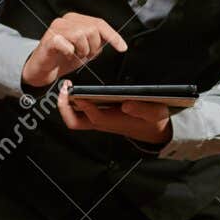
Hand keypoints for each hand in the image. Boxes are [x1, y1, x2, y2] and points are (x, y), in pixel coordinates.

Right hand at [21, 14, 127, 89]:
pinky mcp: (49, 38)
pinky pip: (68, 45)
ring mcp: (57, 28)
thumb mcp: (85, 50)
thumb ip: (97, 43)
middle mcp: (66, 20)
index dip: (113, 36)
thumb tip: (110, 40)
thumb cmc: (63, 58)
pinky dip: (70, 54)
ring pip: (81, 35)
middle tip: (84, 55)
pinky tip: (66, 56)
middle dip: (93, 47)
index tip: (122, 47)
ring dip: (81, 51)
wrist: (43, 69)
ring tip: (75, 56)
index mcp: (76, 20)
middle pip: (92, 30)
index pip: (99, 23)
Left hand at [56, 81, 171, 145]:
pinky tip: (77, 90)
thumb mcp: (155, 113)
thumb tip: (127, 104)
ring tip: (67, 87)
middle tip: (64, 89)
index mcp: (115, 122)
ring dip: (67, 104)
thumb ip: (143, 109)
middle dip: (65, 107)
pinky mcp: (100, 117)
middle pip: (75, 122)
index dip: (85, 105)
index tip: (78, 92)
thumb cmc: (153, 122)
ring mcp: (99, 121)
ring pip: (75, 118)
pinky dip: (74, 102)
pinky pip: (81, 113)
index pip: (94, 117)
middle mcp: (103, 123)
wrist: (154, 132)